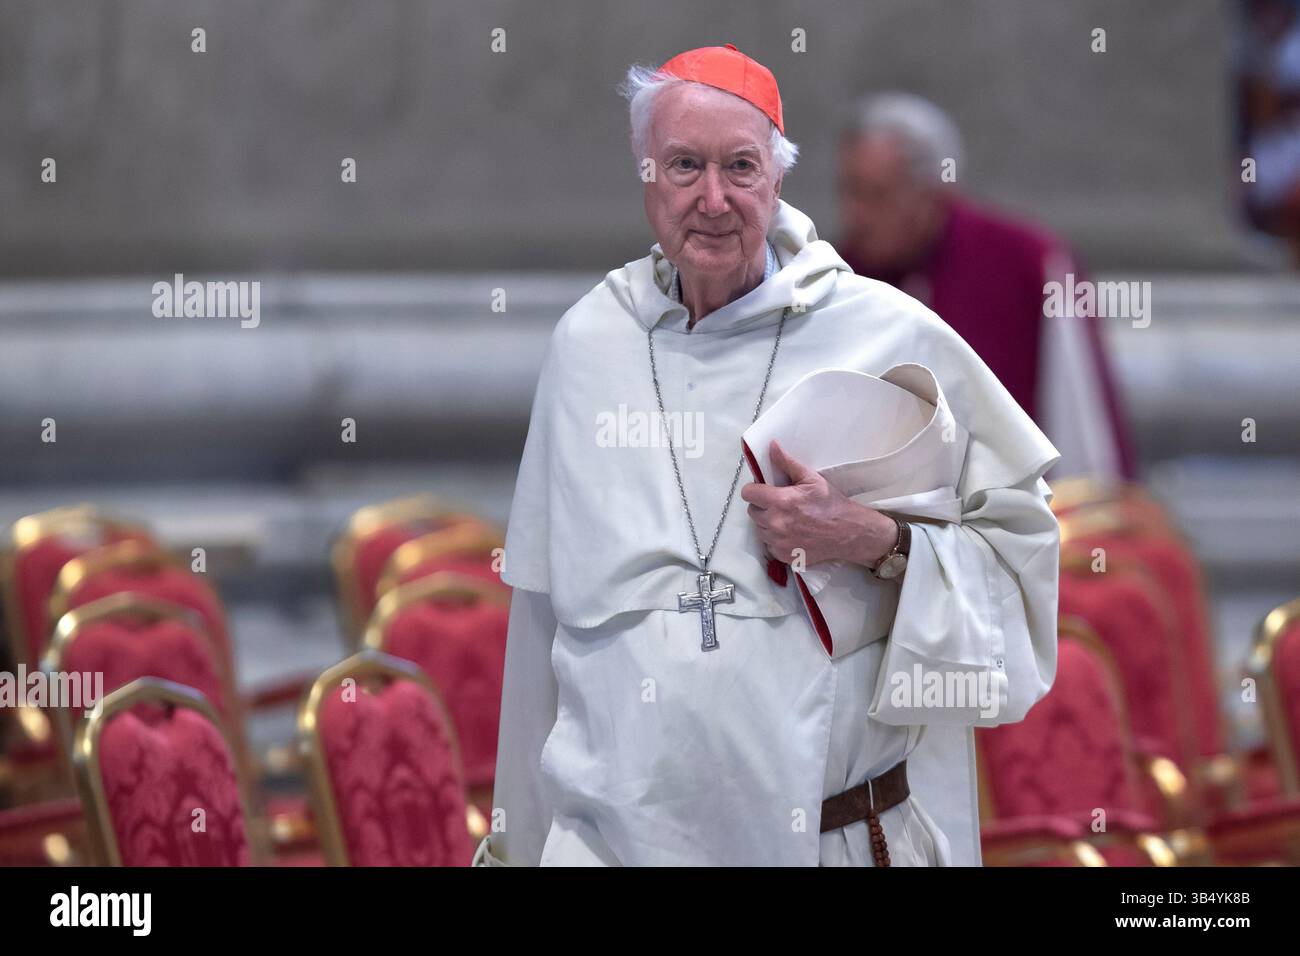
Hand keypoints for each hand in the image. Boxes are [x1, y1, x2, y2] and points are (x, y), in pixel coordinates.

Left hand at [740, 440, 897, 568]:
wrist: (848, 532)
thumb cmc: (831, 503)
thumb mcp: (811, 478)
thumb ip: (787, 463)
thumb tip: (772, 446)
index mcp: (780, 501)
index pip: (748, 494)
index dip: (755, 489)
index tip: (764, 490)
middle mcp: (775, 523)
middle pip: (752, 511)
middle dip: (762, 506)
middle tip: (780, 504)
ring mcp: (778, 542)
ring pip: (760, 529)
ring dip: (768, 523)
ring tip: (787, 518)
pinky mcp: (783, 556)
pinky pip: (769, 545)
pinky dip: (776, 539)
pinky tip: (791, 533)